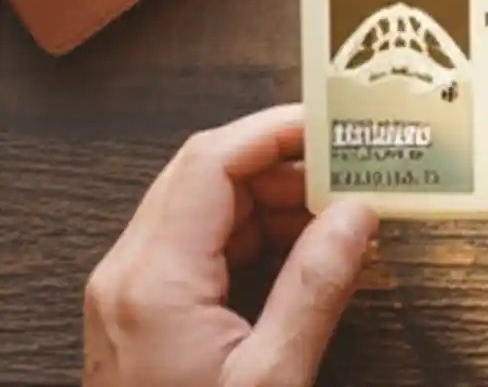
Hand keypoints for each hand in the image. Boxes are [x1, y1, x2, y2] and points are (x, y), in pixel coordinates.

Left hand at [83, 104, 378, 386]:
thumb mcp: (273, 379)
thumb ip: (316, 288)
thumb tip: (357, 215)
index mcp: (153, 280)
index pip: (211, 162)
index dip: (275, 131)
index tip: (335, 127)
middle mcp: (129, 271)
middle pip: (206, 175)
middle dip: (284, 165)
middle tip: (354, 172)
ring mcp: (131, 290)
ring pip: (206, 206)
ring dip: (274, 199)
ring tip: (342, 215)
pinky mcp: (144, 309)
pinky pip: (201, 244)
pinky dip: (256, 234)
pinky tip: (307, 251)